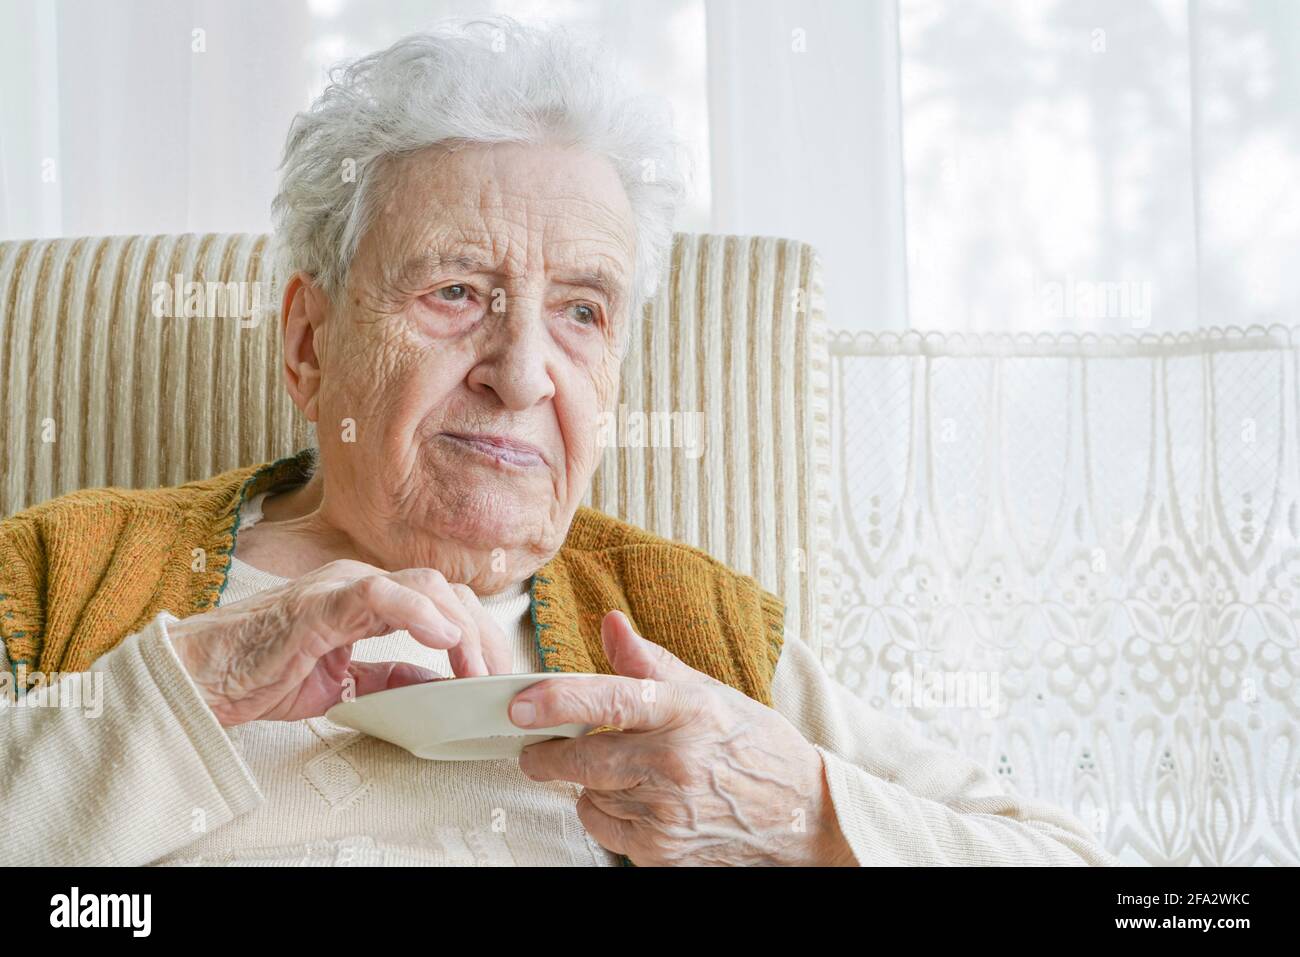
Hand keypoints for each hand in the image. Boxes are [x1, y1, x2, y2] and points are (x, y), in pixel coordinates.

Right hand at [168, 560, 511, 725]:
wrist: (201, 680)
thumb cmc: (260, 675)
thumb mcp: (343, 683)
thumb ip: (389, 678)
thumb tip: (437, 684)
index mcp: (368, 598)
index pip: (442, 603)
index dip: (477, 636)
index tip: (495, 676)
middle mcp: (360, 583)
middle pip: (445, 591)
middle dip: (482, 633)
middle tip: (497, 678)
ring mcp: (340, 586)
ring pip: (424, 586)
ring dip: (461, 629)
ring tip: (475, 669)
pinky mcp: (319, 602)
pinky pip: (378, 593)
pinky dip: (417, 612)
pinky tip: (442, 637)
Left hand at [509, 611, 855, 865]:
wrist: (800, 814)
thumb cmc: (751, 745)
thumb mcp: (708, 693)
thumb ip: (649, 663)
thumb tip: (610, 624)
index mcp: (688, 710)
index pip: (614, 698)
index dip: (561, 700)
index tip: (520, 704)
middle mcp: (677, 762)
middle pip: (584, 759)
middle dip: (547, 754)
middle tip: (537, 745)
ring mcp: (669, 812)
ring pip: (588, 794)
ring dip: (587, 783)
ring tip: (623, 771)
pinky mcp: (661, 850)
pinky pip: (603, 828)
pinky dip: (605, 813)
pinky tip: (637, 801)